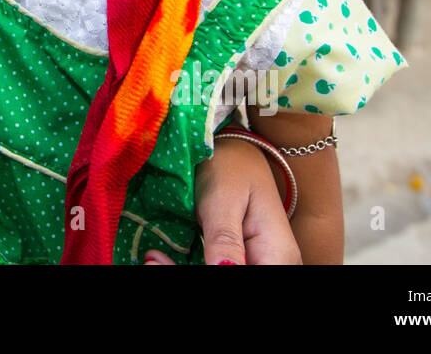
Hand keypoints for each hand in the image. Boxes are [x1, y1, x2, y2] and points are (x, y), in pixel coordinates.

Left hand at [144, 132, 301, 264]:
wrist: (231, 152)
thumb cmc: (230, 167)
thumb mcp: (224, 199)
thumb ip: (225, 238)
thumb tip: (223, 269)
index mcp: (276, 253)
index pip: (251, 277)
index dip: (213, 275)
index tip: (169, 263)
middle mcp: (271, 262)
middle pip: (232, 278)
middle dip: (191, 272)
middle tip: (154, 260)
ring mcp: (255, 262)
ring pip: (220, 273)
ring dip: (185, 269)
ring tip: (154, 259)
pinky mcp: (236, 261)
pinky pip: (213, 267)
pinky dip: (186, 266)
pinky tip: (160, 257)